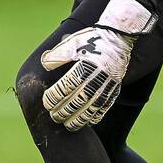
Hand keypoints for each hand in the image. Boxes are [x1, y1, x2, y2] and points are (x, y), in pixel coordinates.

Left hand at [39, 0, 155, 128]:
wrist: (118, 37)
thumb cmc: (92, 39)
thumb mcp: (73, 42)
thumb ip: (57, 55)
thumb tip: (44, 64)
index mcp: (85, 66)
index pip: (66, 87)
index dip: (54, 97)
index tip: (46, 102)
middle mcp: (97, 77)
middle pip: (78, 100)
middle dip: (64, 111)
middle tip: (54, 116)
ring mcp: (108, 84)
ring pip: (92, 107)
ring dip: (79, 119)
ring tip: (69, 125)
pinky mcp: (116, 88)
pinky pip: (105, 106)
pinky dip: (96, 116)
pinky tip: (88, 121)